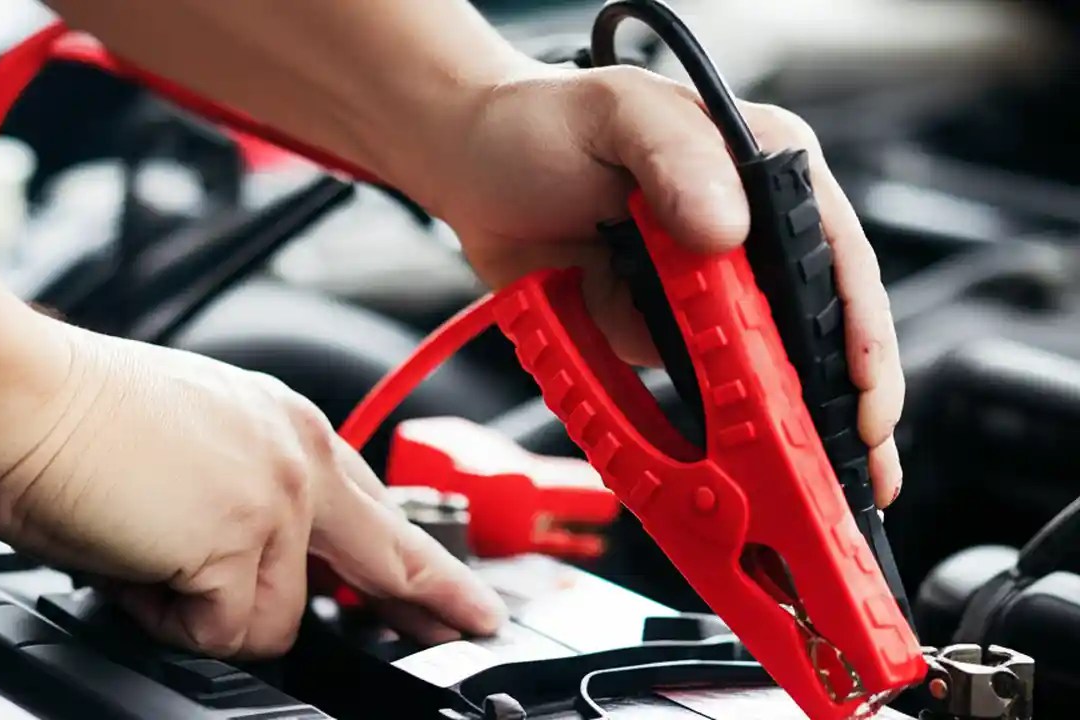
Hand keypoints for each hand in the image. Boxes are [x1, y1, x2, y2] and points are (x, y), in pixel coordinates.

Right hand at [0, 320, 505, 657]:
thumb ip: (241, 492)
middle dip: (432, 602)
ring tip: (144, 553)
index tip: (461, 592)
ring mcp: (276, 502)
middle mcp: (297, 460)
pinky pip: (222, 630)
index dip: (420, 559)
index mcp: (287, 427)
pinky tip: (134, 565)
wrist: (15, 394)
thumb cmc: (71, 413)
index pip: (375, 507)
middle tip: (469, 624)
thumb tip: (243, 552)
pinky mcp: (240, 543)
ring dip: (204, 608)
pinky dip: (167, 618)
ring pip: (276, 619)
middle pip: (390, 558)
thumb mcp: (190, 439)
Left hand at [406, 61, 903, 506]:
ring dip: (788, 432)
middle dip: (845, 405)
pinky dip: (714, 438)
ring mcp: (703, 295)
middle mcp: (744, 239)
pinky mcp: (659, 335)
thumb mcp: (617, 113)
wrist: (467, 166)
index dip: (860, 331)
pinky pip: (693, 394)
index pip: (835, 256)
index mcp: (760, 172)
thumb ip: (675, 157)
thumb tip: (726, 229)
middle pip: (816, 331)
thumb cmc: (542, 121)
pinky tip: (735, 475)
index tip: (861, 390)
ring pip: (764, 375)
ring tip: (815, 490)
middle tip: (863, 468)